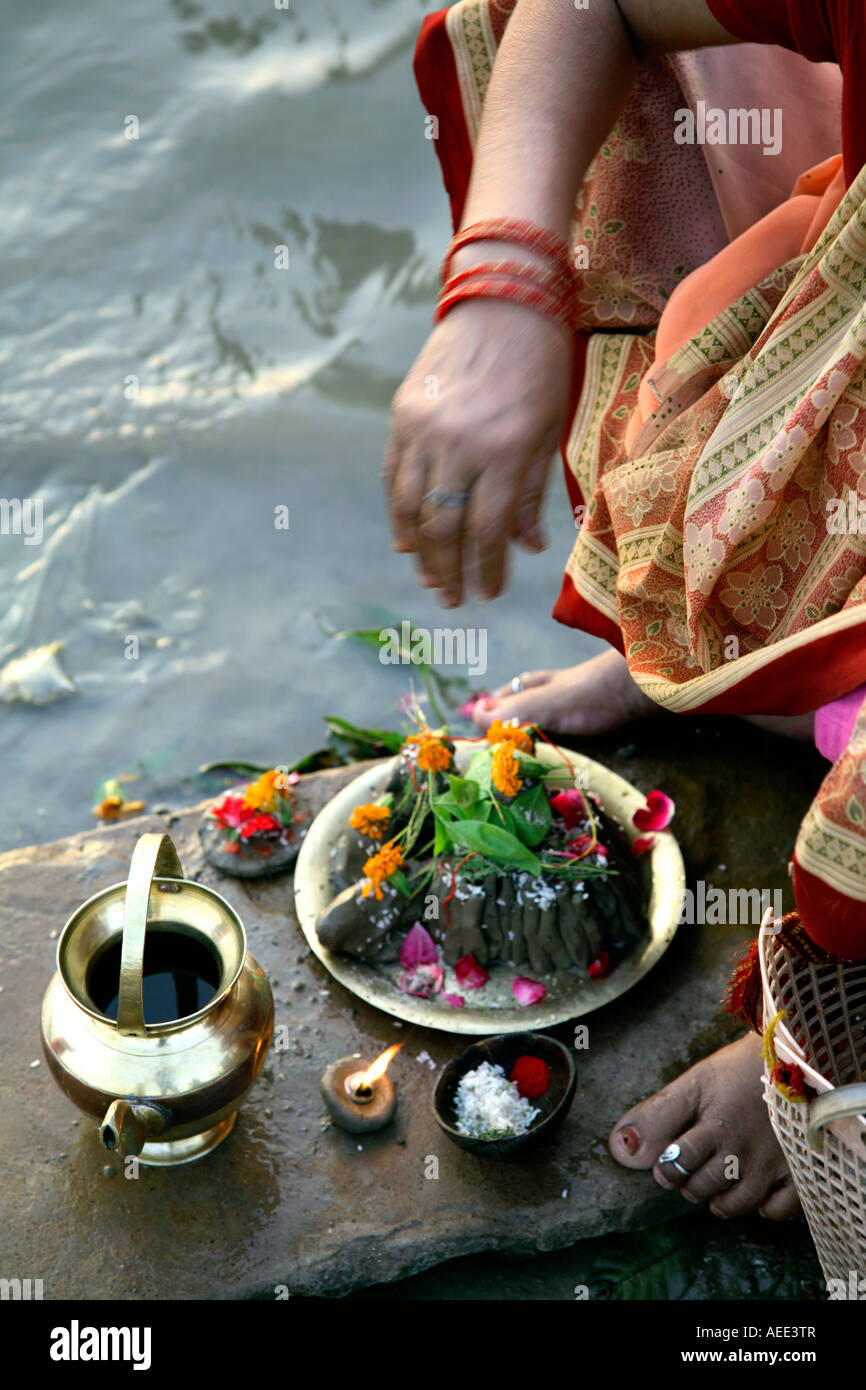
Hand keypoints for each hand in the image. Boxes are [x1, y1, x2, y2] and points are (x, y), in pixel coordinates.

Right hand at [383, 295, 571, 606]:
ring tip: (430, 579)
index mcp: (505, 450)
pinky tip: (406, 541)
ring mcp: (424, 429)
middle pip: (444, 527)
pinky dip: (397, 514)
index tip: (490, 594)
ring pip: (411, 507)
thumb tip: (527, 546)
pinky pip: (393, 476)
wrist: (502, 302)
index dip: (486, 570)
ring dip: (419, 552)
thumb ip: (531, 492)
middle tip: (453, 600)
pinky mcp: (402, 416)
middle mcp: (459, 443)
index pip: (488, 530)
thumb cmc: (539, 367)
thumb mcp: (547, 431)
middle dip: (449, 571)